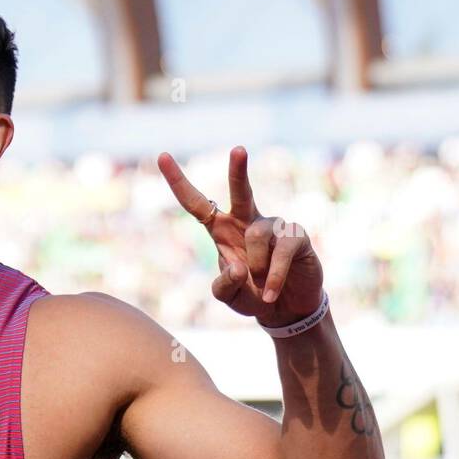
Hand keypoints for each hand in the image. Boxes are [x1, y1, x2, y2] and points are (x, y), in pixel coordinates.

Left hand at [157, 145, 323, 325]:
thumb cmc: (252, 294)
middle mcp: (247, 221)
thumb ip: (224, 285)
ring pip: (258, 236)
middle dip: (239, 170)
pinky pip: (281, 252)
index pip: (196, 203)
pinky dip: (274, 277)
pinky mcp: (296, 236)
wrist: (286, 309)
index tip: (162, 156)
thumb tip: (238, 267)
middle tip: (238, 149)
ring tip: (261, 286)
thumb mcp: (228, 296)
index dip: (179, 182)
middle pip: (241, 191)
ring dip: (256, 268)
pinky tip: (271, 292)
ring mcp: (274, 226)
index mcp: (221, 230)